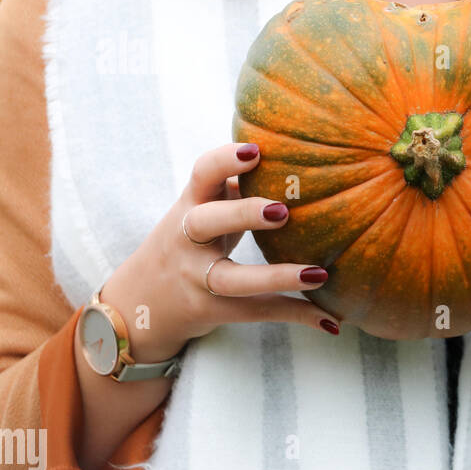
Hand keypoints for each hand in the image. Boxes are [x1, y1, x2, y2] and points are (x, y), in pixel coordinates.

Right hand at [98, 142, 340, 363]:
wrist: (139, 303)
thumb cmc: (188, 242)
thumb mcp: (201, 210)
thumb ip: (234, 187)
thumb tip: (293, 159)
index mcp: (190, 207)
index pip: (201, 175)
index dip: (224, 160)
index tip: (255, 150)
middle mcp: (187, 241)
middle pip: (205, 223)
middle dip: (240, 213)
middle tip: (282, 210)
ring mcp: (197, 278)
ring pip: (233, 279)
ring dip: (278, 276)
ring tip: (319, 274)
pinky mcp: (213, 310)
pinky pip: (258, 312)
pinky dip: (296, 315)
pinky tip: (331, 319)